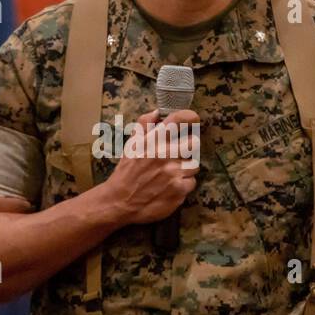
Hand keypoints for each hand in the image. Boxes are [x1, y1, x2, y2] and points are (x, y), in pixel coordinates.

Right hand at [101, 109, 200, 224]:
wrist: (120, 202)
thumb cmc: (126, 173)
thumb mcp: (131, 146)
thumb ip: (143, 126)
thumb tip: (157, 112)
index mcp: (153, 141)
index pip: (178, 120)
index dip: (190, 117)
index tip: (194, 119)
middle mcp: (165, 154)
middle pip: (194, 142)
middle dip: (189, 147)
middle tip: (181, 153)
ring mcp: (174, 173)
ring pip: (194, 165)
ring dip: (186, 169)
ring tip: (172, 174)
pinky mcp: (179, 190)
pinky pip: (191, 182)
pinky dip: (183, 185)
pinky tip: (171, 187)